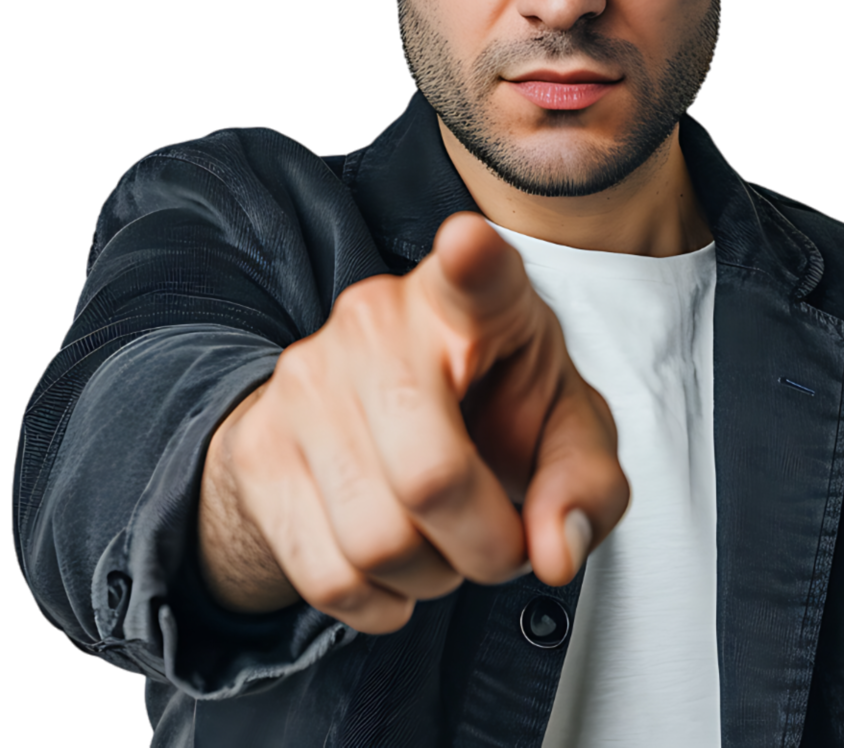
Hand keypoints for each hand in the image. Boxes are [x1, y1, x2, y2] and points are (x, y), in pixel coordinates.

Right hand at [203, 211, 628, 633]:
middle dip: (486, 548)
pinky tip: (398, 570)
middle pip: (431, 479)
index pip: (474, 274)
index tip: (469, 242)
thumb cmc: (490, 410)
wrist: (368, 420)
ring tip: (446, 547)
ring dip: (433, 579)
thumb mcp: (562, 432)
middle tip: (501, 544)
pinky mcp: (257, 448)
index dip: (472, 261)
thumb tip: (554, 551)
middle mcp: (376, 322)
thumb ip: (586, 485)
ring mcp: (304, 382)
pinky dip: (380, 602)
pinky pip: (326, 574)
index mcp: (470, 300)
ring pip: (376, 541)